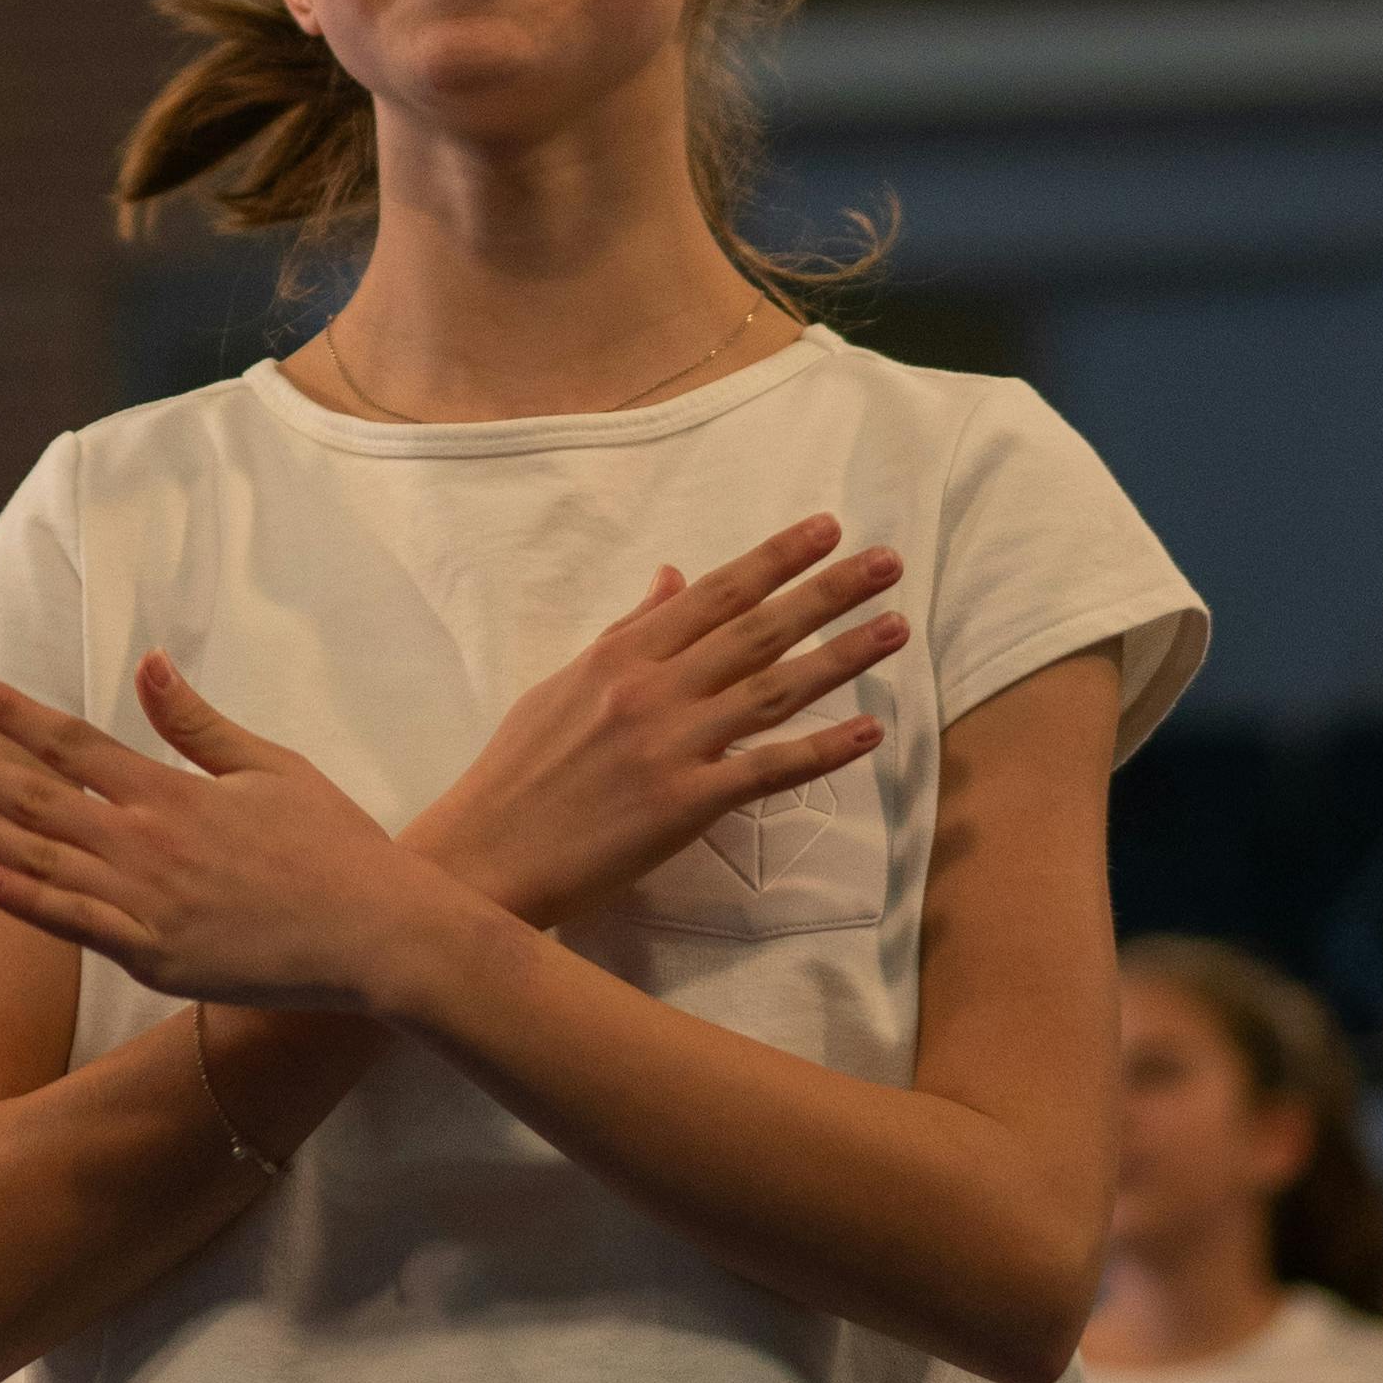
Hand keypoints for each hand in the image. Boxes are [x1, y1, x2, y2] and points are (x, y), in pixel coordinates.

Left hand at [0, 669, 434, 1012]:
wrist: (379, 931)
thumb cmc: (334, 846)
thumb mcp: (271, 766)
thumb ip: (199, 723)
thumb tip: (149, 665)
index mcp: (172, 791)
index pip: (71, 740)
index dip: (9, 712)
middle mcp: (146, 840)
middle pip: (34, 796)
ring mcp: (146, 902)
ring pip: (38, 858)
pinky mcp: (155, 957)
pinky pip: (75, 925)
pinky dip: (23, 901)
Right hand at [402, 522, 909, 932]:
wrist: (486, 854)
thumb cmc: (517, 772)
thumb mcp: (563, 685)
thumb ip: (626, 632)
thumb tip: (674, 577)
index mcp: (621, 656)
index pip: (714, 593)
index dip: (775, 559)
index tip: (826, 529)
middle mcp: (653, 690)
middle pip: (757, 629)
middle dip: (828, 591)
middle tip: (888, 562)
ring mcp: (672, 746)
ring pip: (774, 691)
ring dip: (842, 656)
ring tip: (896, 630)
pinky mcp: (685, 805)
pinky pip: (767, 771)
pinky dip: (822, 751)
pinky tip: (870, 732)